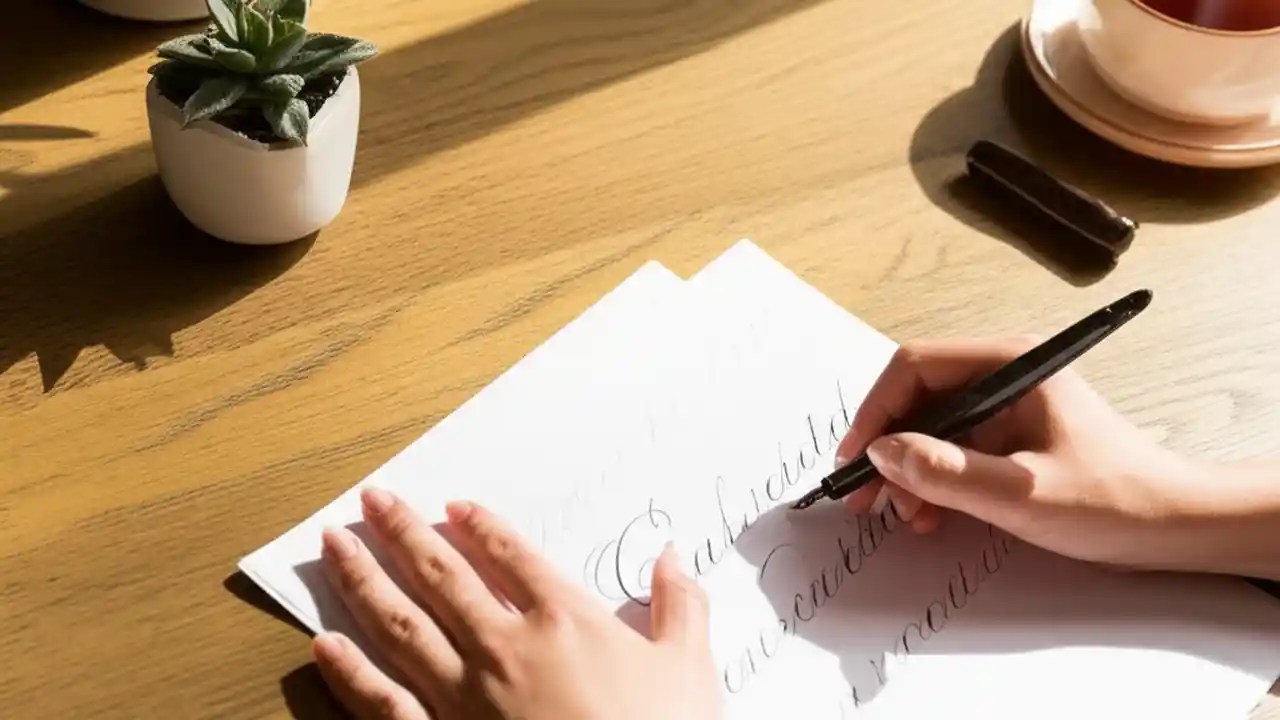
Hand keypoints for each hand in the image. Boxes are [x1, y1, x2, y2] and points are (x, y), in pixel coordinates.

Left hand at [311, 488, 722, 719]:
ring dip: (364, 580)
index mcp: (564, 621)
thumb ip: (681, 605)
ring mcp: (466, 695)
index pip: (512, 555)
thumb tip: (672, 557)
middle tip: (372, 499)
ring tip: (334, 546)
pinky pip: (384, 703)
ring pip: (401, 625)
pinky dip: (350, 673)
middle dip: (402, 532)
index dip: (480, 525)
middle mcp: (505, 647)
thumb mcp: (688, 668)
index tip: (454, 506)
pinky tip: (324, 644)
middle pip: (442, 575)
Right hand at [835, 336, 1199, 570]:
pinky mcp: (1010, 437)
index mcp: (1012, 364)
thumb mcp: (1022, 493)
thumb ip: (947, 471)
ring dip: (908, 470)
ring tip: (904, 516)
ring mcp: (1007, 406)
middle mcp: (1005, 375)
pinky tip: (930, 515)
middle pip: (918, 397)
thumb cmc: (1114, 500)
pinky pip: (953, 451)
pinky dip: (933, 481)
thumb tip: (883, 451)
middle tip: (865, 497)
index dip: (876, 411)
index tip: (856, 458)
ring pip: (931, 428)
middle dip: (887, 447)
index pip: (917, 367)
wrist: (1174, 526)